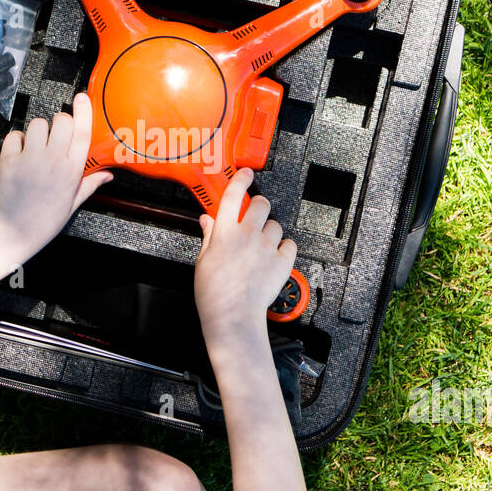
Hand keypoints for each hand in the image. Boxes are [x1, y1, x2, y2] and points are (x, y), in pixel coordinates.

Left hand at [0, 93, 111, 261]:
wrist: (13, 232)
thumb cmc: (42, 221)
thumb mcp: (72, 203)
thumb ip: (90, 184)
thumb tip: (106, 176)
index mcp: (71, 172)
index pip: (83, 132)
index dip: (84, 111)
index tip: (82, 99)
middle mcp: (52, 161)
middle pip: (62, 121)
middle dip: (60, 122)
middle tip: (56, 134)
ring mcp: (30, 159)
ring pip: (38, 124)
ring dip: (38, 130)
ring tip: (36, 145)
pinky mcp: (10, 160)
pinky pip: (15, 135)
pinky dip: (17, 139)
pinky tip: (20, 151)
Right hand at [194, 168, 296, 338]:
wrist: (233, 317)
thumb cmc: (214, 294)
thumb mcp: (202, 261)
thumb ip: (209, 236)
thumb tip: (207, 220)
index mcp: (224, 232)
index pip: (232, 195)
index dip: (240, 179)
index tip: (245, 173)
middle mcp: (247, 235)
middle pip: (260, 204)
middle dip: (258, 205)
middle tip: (254, 215)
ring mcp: (266, 247)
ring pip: (275, 224)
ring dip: (269, 230)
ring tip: (261, 246)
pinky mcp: (282, 261)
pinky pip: (289, 244)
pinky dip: (283, 248)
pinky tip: (274, 256)